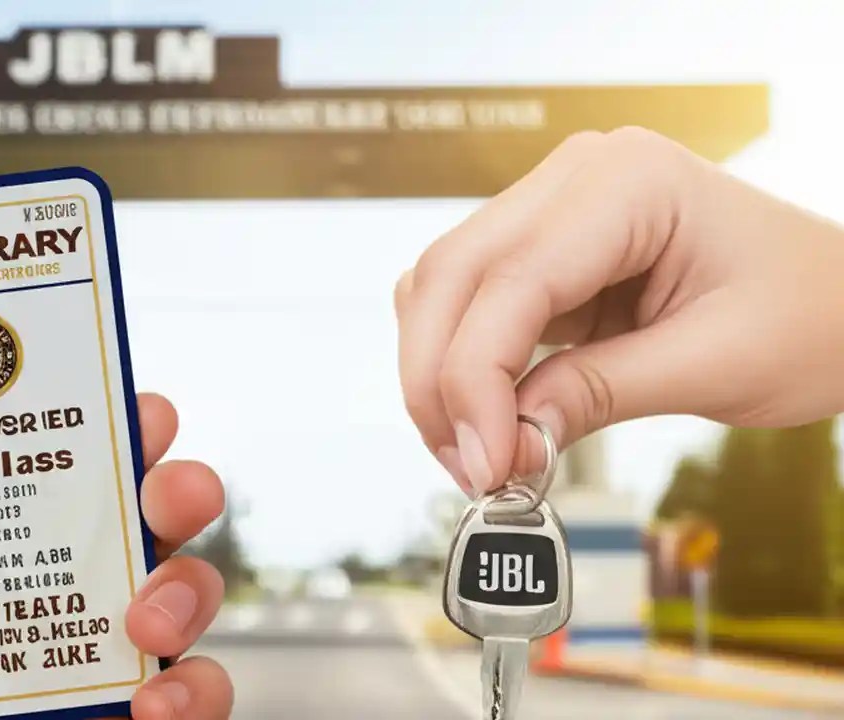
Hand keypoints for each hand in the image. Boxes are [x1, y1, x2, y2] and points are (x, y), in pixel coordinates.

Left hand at [0, 393, 232, 718]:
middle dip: (170, 485)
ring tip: (148, 616)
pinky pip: (201, 704)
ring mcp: (99, 694)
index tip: (109, 401)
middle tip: (166, 483)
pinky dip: (200, 692)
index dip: (81, 439)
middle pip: (131, 532)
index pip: (29, 500)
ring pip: (185, 606)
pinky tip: (156, 704)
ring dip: (191, 585)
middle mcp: (43, 635)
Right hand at [394, 127, 843, 496]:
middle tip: (469, 467)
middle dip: (440, 381)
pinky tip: (489, 418)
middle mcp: (576, 178)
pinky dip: (462, 364)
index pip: (511, 279)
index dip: (476, 378)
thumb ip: (596, 396)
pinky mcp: (546, 252)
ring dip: (440, 375)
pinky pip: (470, 303)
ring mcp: (553, 209)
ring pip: (443, 288)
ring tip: (480, 453)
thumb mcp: (714, 365)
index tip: (484, 461)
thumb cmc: (813, 316)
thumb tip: (503, 448)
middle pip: (451, 275)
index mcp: (628, 180)